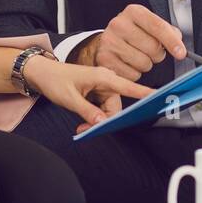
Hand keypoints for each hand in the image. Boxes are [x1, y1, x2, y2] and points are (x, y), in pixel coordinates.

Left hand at [23, 56, 153, 133]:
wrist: (41, 73)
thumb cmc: (55, 80)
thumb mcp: (70, 98)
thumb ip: (88, 111)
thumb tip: (102, 122)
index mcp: (103, 77)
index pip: (129, 87)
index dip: (145, 94)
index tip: (160, 99)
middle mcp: (106, 81)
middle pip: (116, 107)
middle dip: (104, 121)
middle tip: (86, 128)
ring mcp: (101, 87)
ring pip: (108, 110)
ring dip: (97, 120)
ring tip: (80, 126)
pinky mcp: (96, 93)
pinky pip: (101, 109)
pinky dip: (93, 117)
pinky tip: (82, 121)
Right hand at [73, 4, 185, 80]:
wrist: (107, 41)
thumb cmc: (132, 33)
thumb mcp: (148, 24)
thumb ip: (166, 31)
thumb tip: (178, 43)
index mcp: (133, 12)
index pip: (158, 26)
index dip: (172, 42)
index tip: (181, 53)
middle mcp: (119, 24)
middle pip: (153, 47)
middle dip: (157, 54)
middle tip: (151, 51)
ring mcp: (110, 42)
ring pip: (144, 63)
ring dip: (146, 64)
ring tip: (137, 56)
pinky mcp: (105, 60)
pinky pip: (132, 74)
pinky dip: (135, 73)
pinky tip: (128, 63)